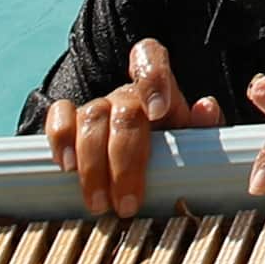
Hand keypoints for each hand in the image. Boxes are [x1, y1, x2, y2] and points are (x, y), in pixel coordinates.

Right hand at [44, 39, 218, 221]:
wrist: (137, 171)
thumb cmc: (170, 155)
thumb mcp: (192, 145)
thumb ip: (204, 127)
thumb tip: (205, 107)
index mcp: (158, 91)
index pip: (151, 58)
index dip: (154, 78)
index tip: (159, 112)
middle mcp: (125, 94)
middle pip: (124, 110)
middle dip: (125, 161)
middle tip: (127, 204)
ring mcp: (97, 107)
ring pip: (91, 117)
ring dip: (92, 165)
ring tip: (99, 205)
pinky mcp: (69, 123)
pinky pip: (58, 117)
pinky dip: (60, 139)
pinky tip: (66, 167)